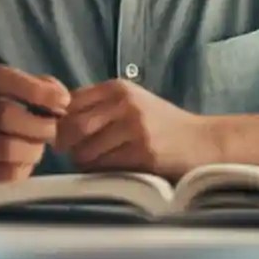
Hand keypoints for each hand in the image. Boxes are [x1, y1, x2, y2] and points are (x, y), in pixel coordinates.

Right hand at [0, 65, 70, 181]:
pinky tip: (25, 160)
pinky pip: (4, 172)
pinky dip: (23, 167)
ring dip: (33, 148)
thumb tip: (61, 100)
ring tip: (39, 145)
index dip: (33, 88)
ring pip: (6, 147)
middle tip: (54, 129)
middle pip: (3, 114)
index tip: (62, 101)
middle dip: (39, 124)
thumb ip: (45, 88)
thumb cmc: (7, 111)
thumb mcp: (22, 91)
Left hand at [56, 80, 217, 178]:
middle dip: (64, 142)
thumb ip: (99, 105)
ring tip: (88, 161)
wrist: (203, 140)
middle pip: (74, 125)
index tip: (59, 132)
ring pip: (86, 148)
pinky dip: (96, 170)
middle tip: (65, 151)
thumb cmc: (161, 124)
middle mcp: (125, 104)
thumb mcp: (131, 102)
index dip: (59, 119)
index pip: (72, 101)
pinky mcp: (143, 152)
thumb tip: (56, 118)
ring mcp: (135, 128)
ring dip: (80, 159)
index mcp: (118, 88)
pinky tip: (104, 168)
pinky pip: (104, 164)